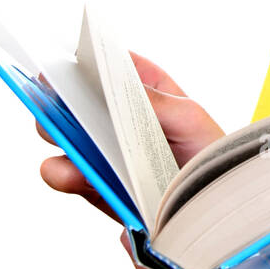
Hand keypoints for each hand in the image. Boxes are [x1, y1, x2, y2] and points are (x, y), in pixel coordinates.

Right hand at [36, 51, 224, 222]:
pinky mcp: (97, 186)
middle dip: (63, 97)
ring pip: (66, 138)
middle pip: (78, 100)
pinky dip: (64, 173)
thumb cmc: (210, 153)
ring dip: (56, 134)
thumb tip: (114, 85)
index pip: (108, 68)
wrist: (214, 206)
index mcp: (143, 91)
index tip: (69, 63)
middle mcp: (117, 119)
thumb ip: (152, 100)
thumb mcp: (189, 117)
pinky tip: (66, 171)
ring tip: (55, 133)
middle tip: (57, 97)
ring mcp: (104, 152)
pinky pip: (71, 177)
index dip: (86, 62)